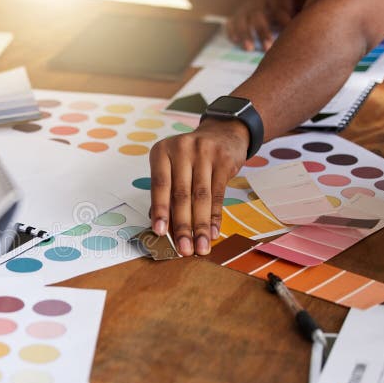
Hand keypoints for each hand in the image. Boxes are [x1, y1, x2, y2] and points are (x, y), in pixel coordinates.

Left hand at [149, 119, 249, 255]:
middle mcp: (182, 149)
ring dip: (200, 226)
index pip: (159, 185)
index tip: (160, 233)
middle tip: (184, 249)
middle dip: (183, 225)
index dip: (160, 210)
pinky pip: (218, 194)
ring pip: (201, 197)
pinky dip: (215, 216)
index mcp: (162, 152)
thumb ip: (166, 192)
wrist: (223, 133)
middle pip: (181, 194)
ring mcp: (204, 153)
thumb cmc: (190, 157)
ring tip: (200, 247)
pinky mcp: (224, 161)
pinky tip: (213, 232)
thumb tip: (162, 226)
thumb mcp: (173, 165)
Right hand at [226, 0, 304, 50]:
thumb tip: (317, 29)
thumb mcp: (299, 2)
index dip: (283, 23)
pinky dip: (231, 32)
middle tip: (268, 49)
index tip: (289, 37)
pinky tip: (234, 41)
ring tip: (249, 49)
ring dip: (246, 35)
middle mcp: (259, 1)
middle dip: (263, 33)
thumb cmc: (291, 2)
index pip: (279, 10)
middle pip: (259, 16)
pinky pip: (231, 23)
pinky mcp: (237, 16)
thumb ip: (305, 12)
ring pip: (243, 21)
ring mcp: (246, 8)